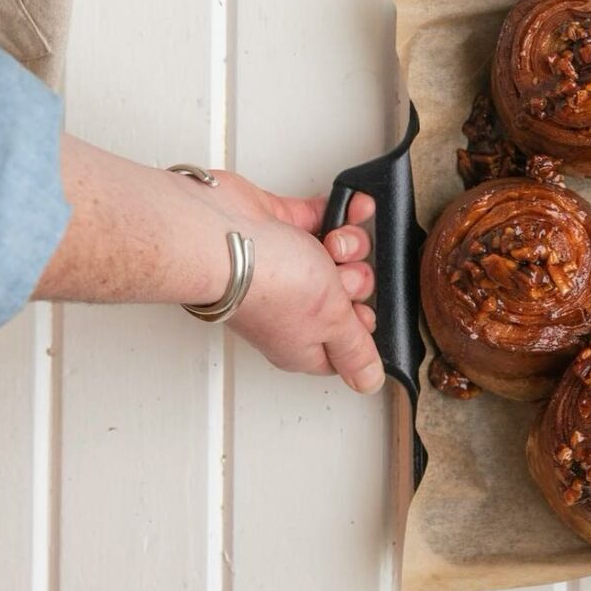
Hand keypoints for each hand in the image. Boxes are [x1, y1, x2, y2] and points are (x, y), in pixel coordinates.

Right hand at [195, 171, 384, 393]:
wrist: (222, 232)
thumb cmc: (267, 283)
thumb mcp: (332, 322)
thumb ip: (354, 350)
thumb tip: (368, 382)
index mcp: (299, 343)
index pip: (342, 345)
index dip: (361, 328)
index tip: (364, 311)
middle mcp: (290, 308)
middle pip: (345, 297)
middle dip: (358, 279)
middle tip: (344, 276)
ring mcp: (285, 267)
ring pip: (338, 257)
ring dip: (352, 244)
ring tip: (336, 241)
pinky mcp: (281, 230)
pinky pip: (323, 220)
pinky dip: (343, 213)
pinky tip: (355, 207)